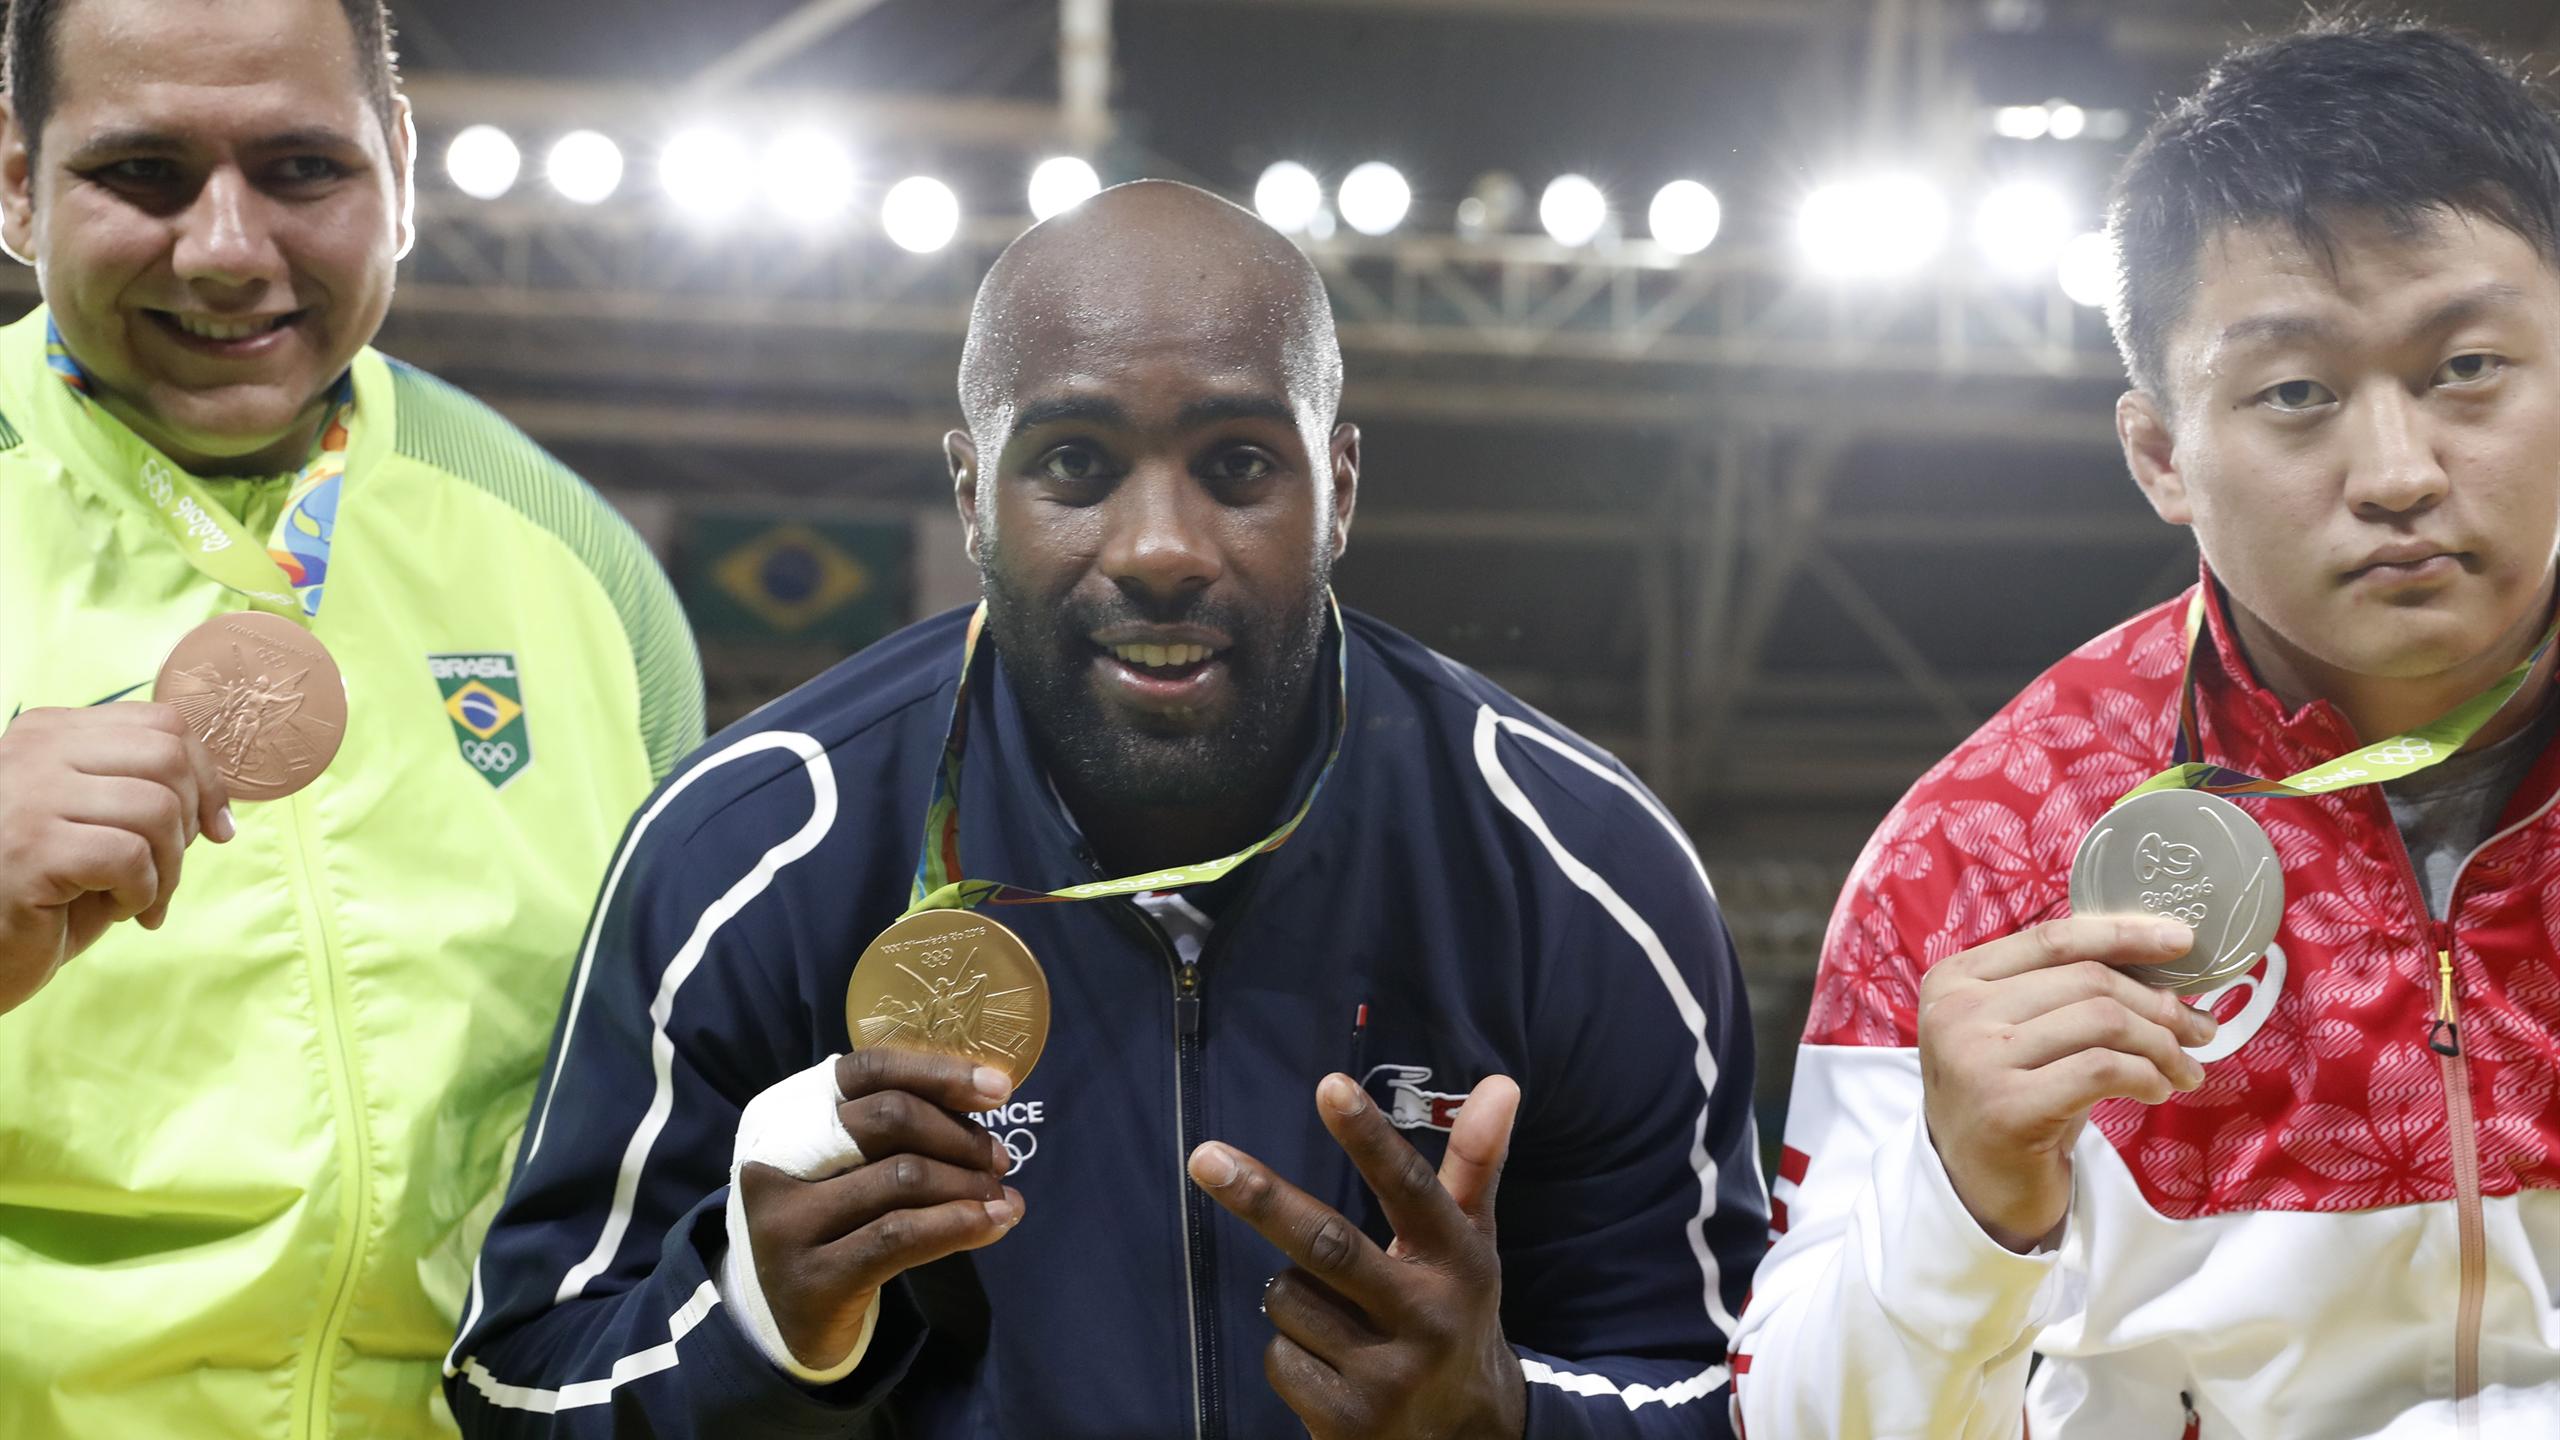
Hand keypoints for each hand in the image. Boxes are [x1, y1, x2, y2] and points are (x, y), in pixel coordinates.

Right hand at [0, 704, 233, 1015]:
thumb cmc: (47, 889)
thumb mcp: (96, 823)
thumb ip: (140, 790)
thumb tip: (218, 797)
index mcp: (52, 733)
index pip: (162, 724)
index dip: (207, 776)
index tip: (215, 826)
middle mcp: (34, 752)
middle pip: (167, 758)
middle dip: (191, 821)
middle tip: (170, 868)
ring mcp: (29, 797)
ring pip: (156, 808)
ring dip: (169, 867)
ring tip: (144, 898)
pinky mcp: (31, 849)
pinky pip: (129, 856)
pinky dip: (143, 892)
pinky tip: (119, 910)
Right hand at [737, 1048, 1021, 1370]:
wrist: (786, 1319)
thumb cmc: (831, 1222)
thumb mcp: (848, 1165)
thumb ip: (894, 1128)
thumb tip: (987, 1097)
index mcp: (786, 1114)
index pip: (869, 1069)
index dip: (938, 1072)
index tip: (998, 1090)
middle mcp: (775, 1160)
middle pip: (890, 1117)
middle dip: (960, 1136)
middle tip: (999, 1160)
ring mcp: (788, 1222)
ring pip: (903, 1176)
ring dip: (968, 1184)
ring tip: (1003, 1199)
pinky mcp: (814, 1277)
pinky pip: (900, 1236)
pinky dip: (958, 1224)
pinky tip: (992, 1224)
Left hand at [1189, 1072, 1526, 1439]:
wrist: (1471, 1434)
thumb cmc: (1454, 1311)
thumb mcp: (1471, 1240)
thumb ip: (1476, 1162)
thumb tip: (1501, 1081)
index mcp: (1458, 1261)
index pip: (1409, 1187)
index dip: (1369, 1137)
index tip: (1329, 1085)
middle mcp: (1427, 1317)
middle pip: (1328, 1246)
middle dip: (1262, 1200)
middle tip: (1205, 1158)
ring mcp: (1387, 1375)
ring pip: (1289, 1298)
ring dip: (1293, 1293)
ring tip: (1338, 1315)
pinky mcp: (1348, 1421)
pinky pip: (1279, 1356)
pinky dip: (1290, 1352)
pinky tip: (1330, 1365)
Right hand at [1919, 915, 2216, 1251]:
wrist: (1976, 1188)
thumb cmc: (2012, 1100)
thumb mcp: (2022, 1034)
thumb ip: (2063, 992)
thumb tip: (2160, 962)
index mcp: (1954, 980)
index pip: (2053, 939)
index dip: (2124, 934)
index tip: (2181, 942)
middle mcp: (1957, 1013)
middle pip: (2086, 979)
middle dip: (2158, 1003)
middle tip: (2199, 1029)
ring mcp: (1977, 1059)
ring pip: (2102, 1020)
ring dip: (2162, 1044)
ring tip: (2184, 1068)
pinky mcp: (2008, 1107)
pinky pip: (2104, 1069)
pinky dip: (2147, 1075)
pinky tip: (2158, 1090)